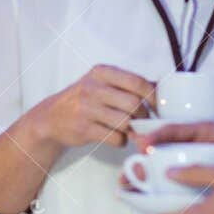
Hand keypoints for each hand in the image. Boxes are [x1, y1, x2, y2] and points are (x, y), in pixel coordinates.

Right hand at [27, 64, 153, 151]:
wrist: (51, 118)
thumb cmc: (83, 100)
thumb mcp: (102, 83)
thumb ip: (128, 84)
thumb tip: (161, 88)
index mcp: (101, 72)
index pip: (138, 82)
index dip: (153, 97)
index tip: (157, 107)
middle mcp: (92, 87)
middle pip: (134, 104)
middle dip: (143, 116)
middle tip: (142, 122)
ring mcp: (86, 108)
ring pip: (125, 122)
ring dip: (131, 130)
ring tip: (127, 130)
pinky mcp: (83, 128)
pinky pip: (115, 138)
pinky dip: (120, 141)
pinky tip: (115, 137)